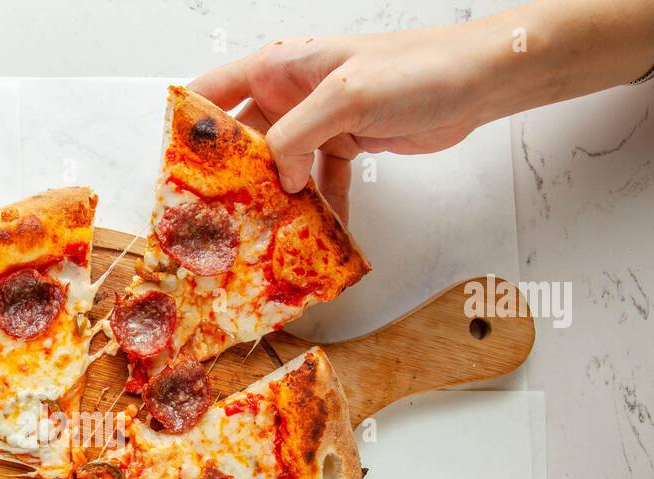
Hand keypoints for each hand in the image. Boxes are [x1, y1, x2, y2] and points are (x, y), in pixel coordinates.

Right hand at [190, 0, 653, 223]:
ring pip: (279, 167)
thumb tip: (273, 178)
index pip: (215, 91)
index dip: (190, 127)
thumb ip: (298, 136)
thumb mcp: (346, 98)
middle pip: (243, 140)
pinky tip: (313, 234)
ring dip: (272, 200)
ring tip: (258, 237)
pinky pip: (317, 183)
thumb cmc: (416, 69)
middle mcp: (292, 94)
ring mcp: (318, 121)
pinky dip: (316, 208)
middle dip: (229, 179)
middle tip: (214, 221)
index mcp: (282, 67)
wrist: (479, 81)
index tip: (174, 171)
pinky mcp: (345, 145)